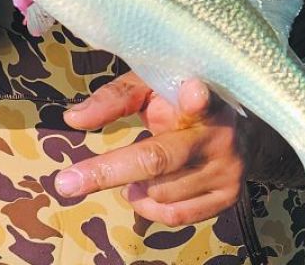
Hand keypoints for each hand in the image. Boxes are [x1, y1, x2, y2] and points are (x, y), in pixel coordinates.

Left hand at [55, 72, 245, 226]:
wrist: (239, 130)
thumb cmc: (179, 102)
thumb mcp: (150, 89)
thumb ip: (114, 99)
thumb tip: (73, 119)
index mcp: (202, 100)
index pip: (201, 99)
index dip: (197, 98)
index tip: (192, 92)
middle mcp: (219, 137)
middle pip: (158, 160)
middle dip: (109, 171)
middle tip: (65, 183)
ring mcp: (228, 171)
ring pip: (160, 193)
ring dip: (133, 186)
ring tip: (135, 170)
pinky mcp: (228, 198)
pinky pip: (174, 216)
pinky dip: (148, 206)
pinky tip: (143, 189)